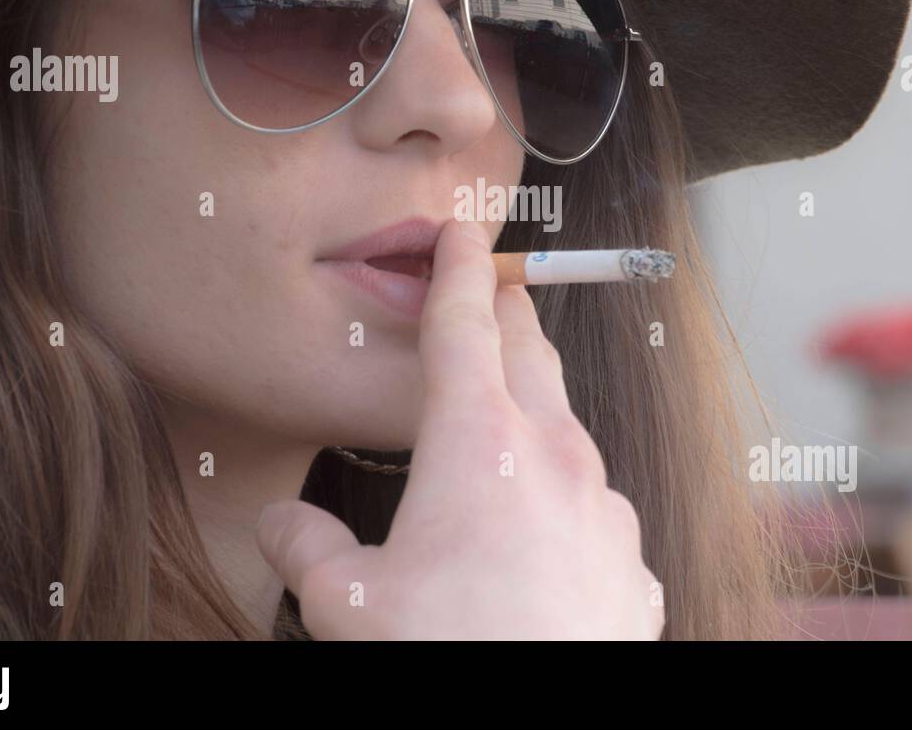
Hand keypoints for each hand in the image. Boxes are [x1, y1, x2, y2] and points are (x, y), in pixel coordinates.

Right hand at [257, 219, 663, 638]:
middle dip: (508, 318)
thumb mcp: (347, 606)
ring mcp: (604, 507)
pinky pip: (594, 506)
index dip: (458, 270)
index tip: (463, 231)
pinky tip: (541, 532)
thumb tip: (282, 521)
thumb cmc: (450, 654)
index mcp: (480, 443)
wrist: (547, 720)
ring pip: (569, 430)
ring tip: (511, 416)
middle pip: (531, 356)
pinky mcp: (629, 560)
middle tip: (494, 295)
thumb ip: (306, 548)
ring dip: (538, 409)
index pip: (465, 327)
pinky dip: (565, 496)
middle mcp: (555, 456)